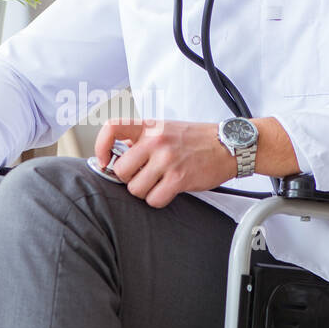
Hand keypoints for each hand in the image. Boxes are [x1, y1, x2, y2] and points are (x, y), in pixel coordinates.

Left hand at [93, 118, 236, 207]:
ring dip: (145, 191)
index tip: (104, 160)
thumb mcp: (164, 129)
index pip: (112, 128)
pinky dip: (158, 200)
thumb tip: (114, 157)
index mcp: (149, 126)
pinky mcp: (179, 178)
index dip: (100, 147)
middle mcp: (155, 141)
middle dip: (129, 179)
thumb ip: (140, 140)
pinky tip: (168, 190)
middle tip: (142, 176)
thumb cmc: (195, 139)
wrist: (228, 145)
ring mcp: (167, 160)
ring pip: (135, 189)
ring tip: (158, 182)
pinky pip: (154, 200)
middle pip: (120, 170)